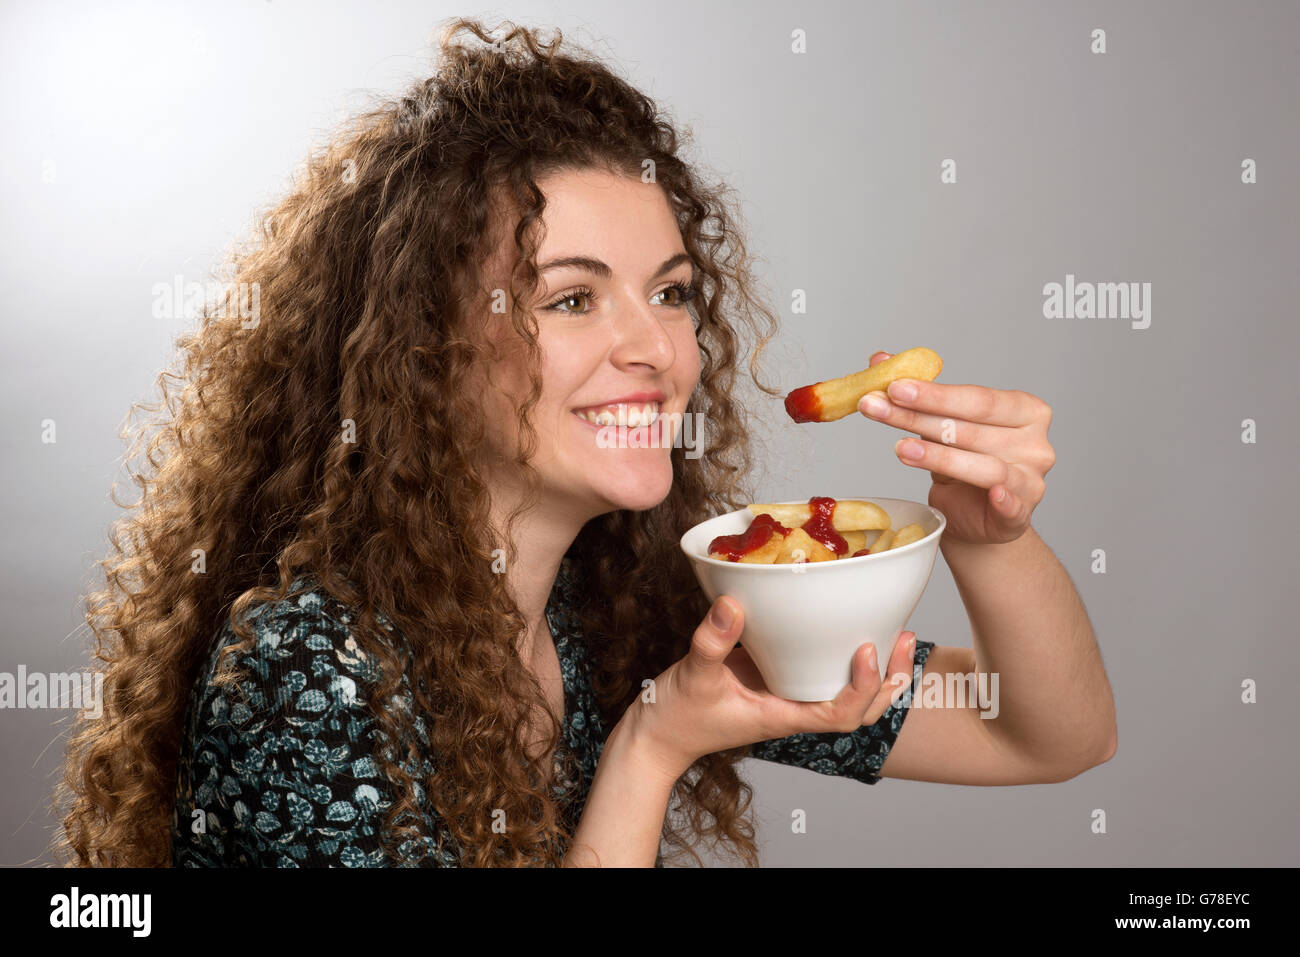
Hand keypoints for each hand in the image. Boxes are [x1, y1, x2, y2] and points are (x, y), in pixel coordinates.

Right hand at [625, 595, 918, 783]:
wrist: (658, 734)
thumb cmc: (677, 716)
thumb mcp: (693, 675)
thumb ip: (711, 641)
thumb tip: (732, 603)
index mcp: (783, 715)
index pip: (840, 714)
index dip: (863, 687)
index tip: (866, 650)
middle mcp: (793, 707)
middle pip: (860, 709)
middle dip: (889, 679)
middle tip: (904, 636)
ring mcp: (786, 694)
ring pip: (846, 692)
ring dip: (877, 670)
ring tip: (895, 632)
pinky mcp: (773, 678)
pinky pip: (819, 670)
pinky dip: (841, 654)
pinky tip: (845, 626)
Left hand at [856, 350, 1054, 545]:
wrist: (976, 517)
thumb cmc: (964, 464)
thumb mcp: (942, 426)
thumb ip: (919, 394)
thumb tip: (881, 360)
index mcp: (1024, 410)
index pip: (978, 398)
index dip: (934, 394)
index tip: (894, 387)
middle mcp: (1034, 442)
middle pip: (974, 428)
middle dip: (921, 417)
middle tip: (879, 408)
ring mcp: (1032, 478)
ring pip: (985, 465)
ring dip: (940, 456)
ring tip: (901, 448)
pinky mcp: (1022, 514)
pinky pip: (1013, 505)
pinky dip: (1005, 499)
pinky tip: (993, 494)